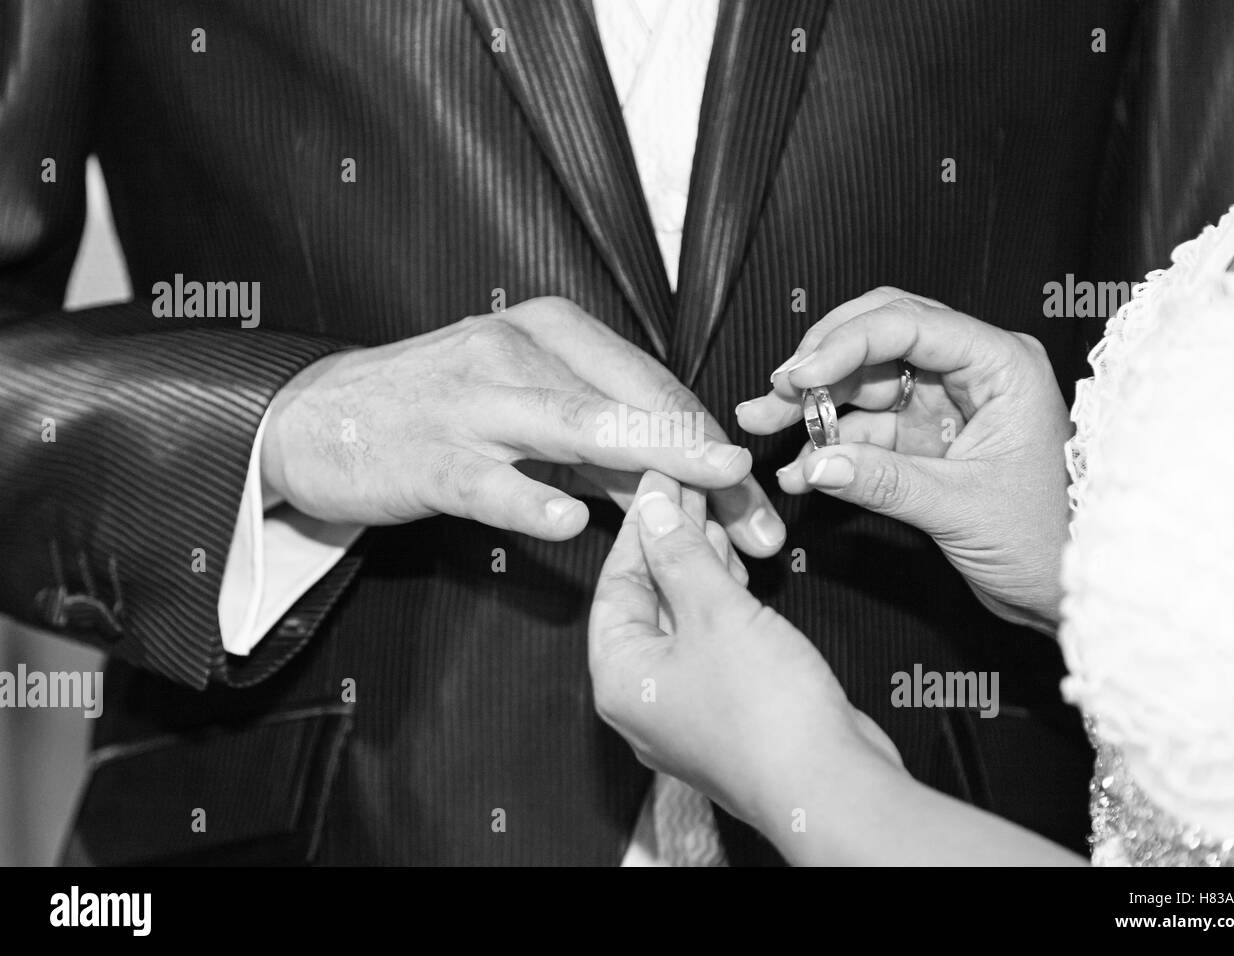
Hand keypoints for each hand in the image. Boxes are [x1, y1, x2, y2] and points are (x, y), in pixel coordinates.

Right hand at [261, 297, 784, 554]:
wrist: (320, 419)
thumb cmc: (439, 412)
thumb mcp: (529, 411)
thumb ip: (604, 443)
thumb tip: (685, 482)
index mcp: (551, 332)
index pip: (650, 383)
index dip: (706, 438)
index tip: (751, 489)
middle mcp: (517, 350)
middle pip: (626, 402)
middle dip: (699, 457)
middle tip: (753, 506)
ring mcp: (470, 401)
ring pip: (571, 424)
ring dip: (646, 457)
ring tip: (703, 487)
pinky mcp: (428, 455)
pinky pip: (486, 480)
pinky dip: (528, 501)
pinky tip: (568, 524)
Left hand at [588, 471, 901, 828]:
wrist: (830, 784)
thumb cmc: (765, 717)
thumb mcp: (714, 613)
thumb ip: (680, 555)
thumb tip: (653, 510)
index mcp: (620, 678)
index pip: (615, 584)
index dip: (639, 528)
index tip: (657, 484)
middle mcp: (646, 698)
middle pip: (648, 600)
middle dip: (669, 542)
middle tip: (687, 488)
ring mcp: (688, 707)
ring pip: (683, 620)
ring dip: (698, 566)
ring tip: (711, 512)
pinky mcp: (730, 710)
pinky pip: (714, 642)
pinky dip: (721, 601)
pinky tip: (734, 566)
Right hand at [735, 287, 1071, 631]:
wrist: (1067, 591)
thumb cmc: (1047, 543)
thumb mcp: (962, 509)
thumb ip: (885, 482)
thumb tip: (815, 462)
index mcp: (1001, 365)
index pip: (910, 324)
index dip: (846, 342)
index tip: (797, 375)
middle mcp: (972, 371)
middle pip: (880, 335)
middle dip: (822, 361)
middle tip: (775, 390)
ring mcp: (945, 402)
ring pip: (864, 379)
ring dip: (814, 402)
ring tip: (764, 423)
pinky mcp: (925, 437)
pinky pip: (864, 426)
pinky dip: (829, 444)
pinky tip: (800, 469)